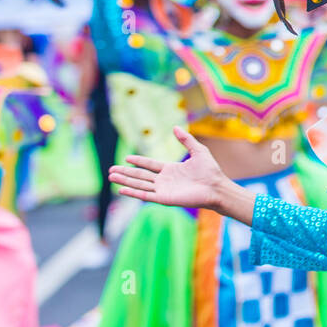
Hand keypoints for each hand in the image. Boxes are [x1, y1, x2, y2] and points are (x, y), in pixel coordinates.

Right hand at [108, 127, 254, 223]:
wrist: (216, 186)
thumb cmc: (210, 171)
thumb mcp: (198, 150)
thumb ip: (186, 139)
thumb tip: (175, 127)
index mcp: (170, 170)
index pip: (149, 165)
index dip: (138, 161)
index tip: (126, 158)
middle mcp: (164, 180)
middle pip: (140, 176)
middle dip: (125, 173)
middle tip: (110, 170)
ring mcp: (163, 190)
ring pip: (139, 184)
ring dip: (125, 181)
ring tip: (111, 177)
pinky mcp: (164, 198)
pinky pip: (145, 195)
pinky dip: (133, 192)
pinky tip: (122, 189)